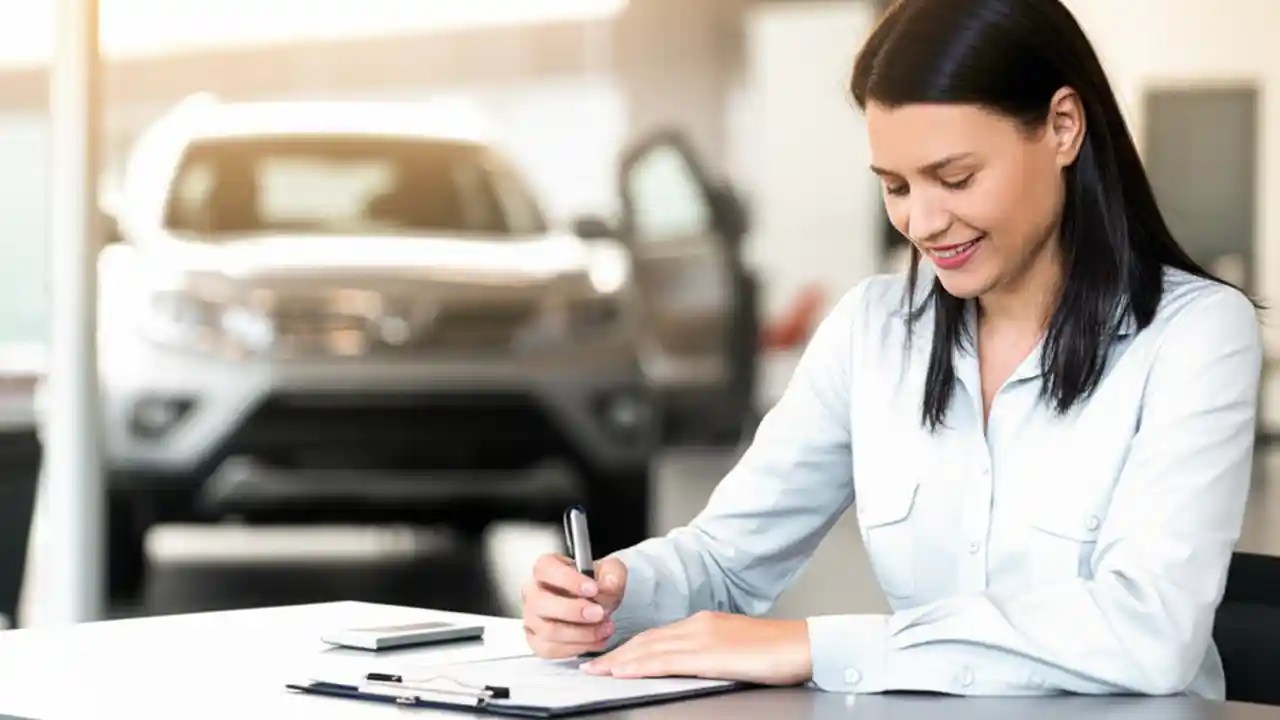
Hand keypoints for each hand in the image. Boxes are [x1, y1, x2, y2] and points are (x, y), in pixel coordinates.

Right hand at [521, 553, 627, 657]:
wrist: (594, 605)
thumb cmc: (594, 586)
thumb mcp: (610, 572)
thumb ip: (612, 575)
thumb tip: (608, 586)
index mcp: (546, 568)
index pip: (546, 569)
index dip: (568, 579)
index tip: (592, 588)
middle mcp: (533, 592)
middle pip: (541, 603)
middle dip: (574, 611)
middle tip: (599, 613)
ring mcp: (532, 618)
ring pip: (548, 630)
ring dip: (581, 633)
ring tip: (604, 628)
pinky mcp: (537, 641)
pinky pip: (551, 649)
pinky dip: (577, 647)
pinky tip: (595, 640)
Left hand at [580, 611, 811, 685]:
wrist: (803, 645)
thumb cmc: (777, 651)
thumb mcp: (735, 650)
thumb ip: (710, 654)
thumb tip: (692, 666)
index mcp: (704, 624)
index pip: (658, 636)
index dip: (631, 648)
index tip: (612, 658)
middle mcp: (698, 626)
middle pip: (647, 640)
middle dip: (617, 654)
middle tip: (592, 667)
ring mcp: (701, 637)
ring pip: (649, 648)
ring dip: (620, 660)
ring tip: (597, 671)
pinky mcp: (708, 653)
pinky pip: (665, 659)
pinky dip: (639, 665)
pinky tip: (623, 671)